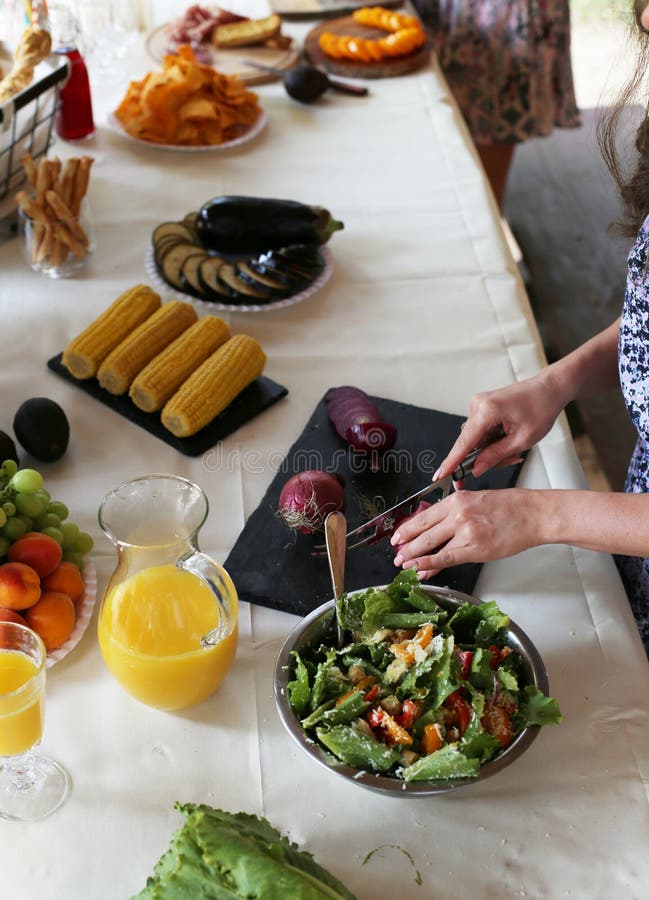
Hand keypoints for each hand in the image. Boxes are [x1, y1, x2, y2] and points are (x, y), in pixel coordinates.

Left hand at [391, 488, 542, 578]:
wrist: (532, 514)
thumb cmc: (510, 506)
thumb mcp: (476, 498)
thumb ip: (455, 510)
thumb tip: (436, 524)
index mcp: (456, 500)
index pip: (424, 516)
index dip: (407, 528)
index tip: (397, 536)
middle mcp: (458, 515)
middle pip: (423, 532)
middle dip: (406, 545)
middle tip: (396, 553)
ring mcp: (466, 532)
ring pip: (432, 546)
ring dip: (414, 557)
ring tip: (404, 564)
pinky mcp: (475, 549)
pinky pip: (446, 558)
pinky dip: (431, 565)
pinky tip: (421, 569)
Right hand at [434, 373, 564, 482]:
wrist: (549, 389)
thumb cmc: (541, 407)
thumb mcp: (522, 439)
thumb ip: (496, 455)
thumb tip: (477, 468)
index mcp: (487, 411)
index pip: (464, 443)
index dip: (452, 462)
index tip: (441, 475)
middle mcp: (478, 405)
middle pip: (470, 443)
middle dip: (485, 456)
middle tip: (510, 459)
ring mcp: (479, 405)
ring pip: (477, 440)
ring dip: (492, 449)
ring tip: (515, 447)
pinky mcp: (483, 407)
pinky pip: (481, 432)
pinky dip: (493, 440)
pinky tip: (508, 439)